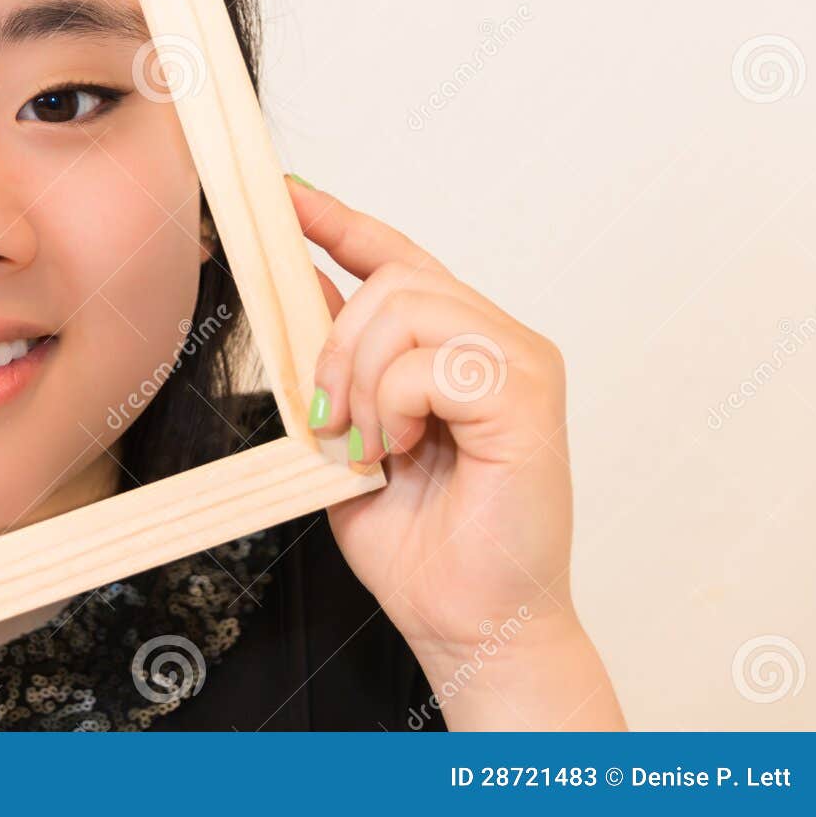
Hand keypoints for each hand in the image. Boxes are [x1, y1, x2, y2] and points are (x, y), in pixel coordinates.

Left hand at [284, 175, 623, 727]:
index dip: (338, 221)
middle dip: (336, 343)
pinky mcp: (529, 397)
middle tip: (330, 418)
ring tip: (370, 445)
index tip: (285, 196)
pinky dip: (393, 406)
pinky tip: (402, 450)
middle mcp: (498, 343)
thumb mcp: (350, 432)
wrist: (466, 620)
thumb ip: (338, 359)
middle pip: (394, 277)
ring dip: (362, 381)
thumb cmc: (421, 542)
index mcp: (458, 347)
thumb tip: (303, 287)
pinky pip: (432, 361)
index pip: (398, 257)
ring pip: (408, 307)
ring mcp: (521, 364)